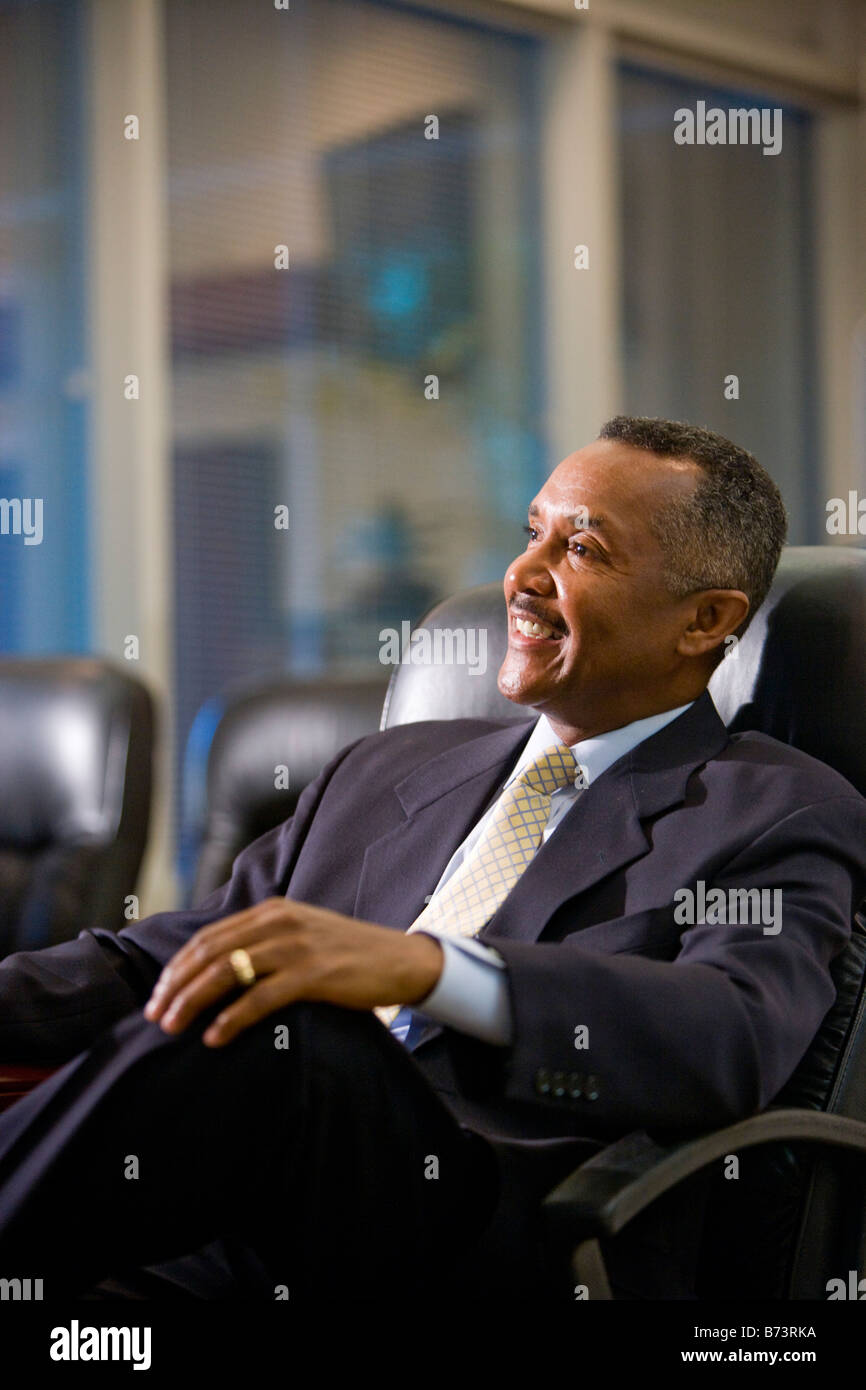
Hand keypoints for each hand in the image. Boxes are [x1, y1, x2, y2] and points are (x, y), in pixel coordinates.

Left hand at [143, 897, 443, 1046]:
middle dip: (175, 986)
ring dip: (193, 1002)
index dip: (178, 967)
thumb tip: (220, 971)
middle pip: (210, 953)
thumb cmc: (348, 955)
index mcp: (272, 911)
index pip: (210, 937)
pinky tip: (214, 1037)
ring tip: (173, 1027)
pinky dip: (231, 1018)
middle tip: (155, 1015)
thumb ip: (265, 943)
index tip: (158, 994)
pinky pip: (259, 998)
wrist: (401, 959)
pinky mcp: (313, 974)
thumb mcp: (302, 936)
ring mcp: (296, 947)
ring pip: (227, 972)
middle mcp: (279, 923)